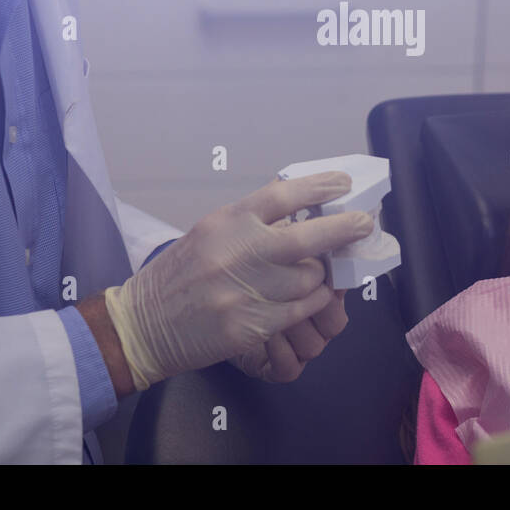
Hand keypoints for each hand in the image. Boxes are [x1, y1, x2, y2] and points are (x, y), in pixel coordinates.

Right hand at [103, 171, 372, 389]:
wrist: (144, 323)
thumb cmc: (181, 273)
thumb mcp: (210, 231)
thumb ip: (251, 219)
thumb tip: (300, 206)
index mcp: (228, 221)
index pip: (283, 194)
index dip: (320, 186)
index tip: (344, 183)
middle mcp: (238, 252)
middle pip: (307, 238)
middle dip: (345, 228)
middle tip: (365, 222)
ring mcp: (246, 291)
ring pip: (309, 279)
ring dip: (322, 274)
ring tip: (322, 270)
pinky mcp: (251, 325)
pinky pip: (300, 309)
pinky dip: (313, 300)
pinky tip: (313, 295)